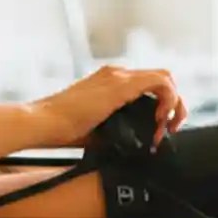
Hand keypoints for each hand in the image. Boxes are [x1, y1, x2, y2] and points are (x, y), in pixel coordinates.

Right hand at [29, 65, 186, 149]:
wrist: (43, 123)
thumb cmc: (62, 128)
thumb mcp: (98, 126)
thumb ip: (118, 127)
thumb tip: (137, 144)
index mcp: (110, 81)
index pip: (149, 84)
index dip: (162, 106)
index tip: (159, 130)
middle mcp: (116, 73)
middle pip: (162, 78)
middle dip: (174, 104)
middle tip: (169, 129)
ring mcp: (118, 76)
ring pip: (165, 77)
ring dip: (174, 104)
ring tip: (166, 128)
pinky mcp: (119, 85)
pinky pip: (160, 83)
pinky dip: (168, 101)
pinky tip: (159, 121)